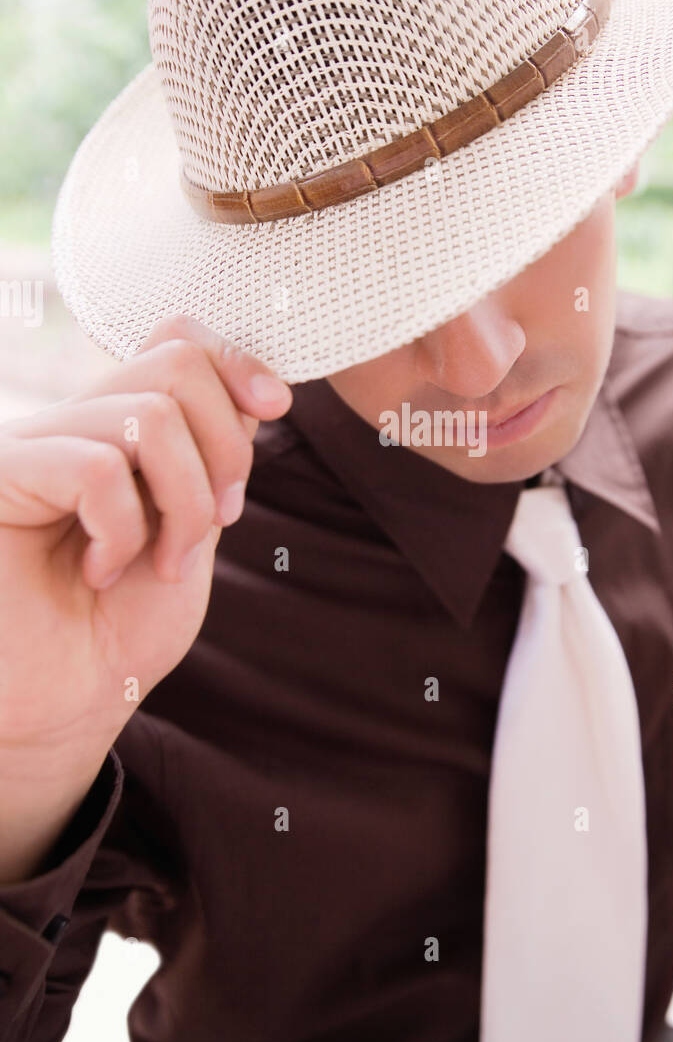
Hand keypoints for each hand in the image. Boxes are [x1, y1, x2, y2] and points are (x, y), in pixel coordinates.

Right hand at [0, 316, 291, 770]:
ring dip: (184, 505)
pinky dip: (122, 529)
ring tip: (161, 563)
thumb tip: (255, 386)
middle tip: (220, 522)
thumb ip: (213, 456)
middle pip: (174, 364)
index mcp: (119, 427)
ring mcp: (32, 444)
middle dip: (225, 449)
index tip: (275, 407)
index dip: (235, 360)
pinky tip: (100, 570)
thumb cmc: (123, 627)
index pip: (175, 338)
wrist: (67, 703)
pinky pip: (95, 467)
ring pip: (148, 417)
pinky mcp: (0, 475)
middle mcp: (73, 422)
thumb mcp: (192, 528)